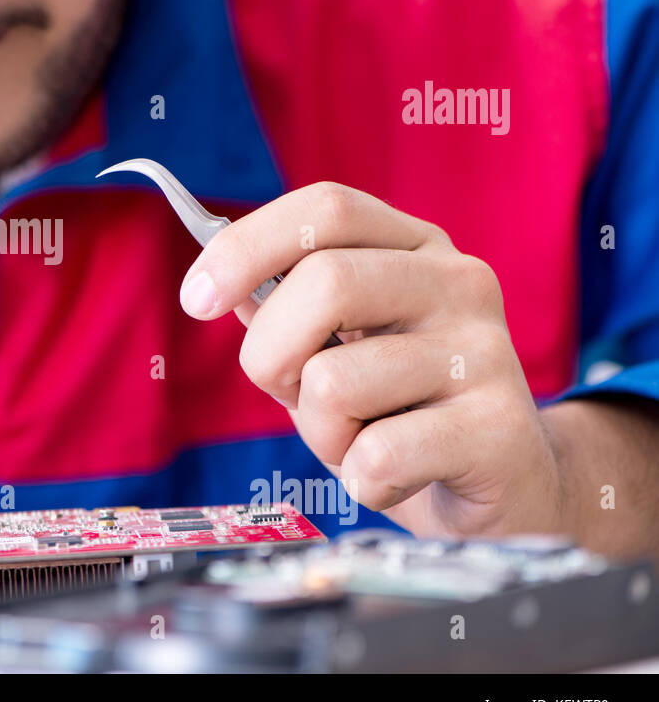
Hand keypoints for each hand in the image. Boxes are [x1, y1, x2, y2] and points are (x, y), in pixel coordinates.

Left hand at [180, 181, 561, 538]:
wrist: (505, 492)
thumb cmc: (399, 413)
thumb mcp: (333, 352)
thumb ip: (283, 313)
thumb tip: (220, 283)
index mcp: (414, 247)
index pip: (327, 209)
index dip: (247, 245)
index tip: (195, 298)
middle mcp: (459, 282)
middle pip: (325, 282)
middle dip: (271, 355)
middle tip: (289, 393)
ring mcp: (488, 352)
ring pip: (335, 382)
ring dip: (322, 433)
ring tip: (364, 440)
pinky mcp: (500, 428)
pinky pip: (377, 454)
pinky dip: (362, 480)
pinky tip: (397, 478)